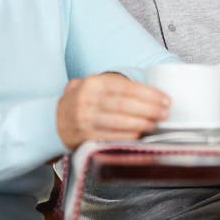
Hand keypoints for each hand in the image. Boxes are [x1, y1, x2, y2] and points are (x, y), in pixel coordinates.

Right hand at [55, 72, 169, 148]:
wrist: (54, 120)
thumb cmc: (84, 102)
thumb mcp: (95, 87)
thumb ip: (116, 86)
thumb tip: (152, 92)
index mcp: (92, 83)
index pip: (125, 87)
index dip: (148, 94)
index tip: (165, 99)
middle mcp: (86, 100)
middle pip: (123, 105)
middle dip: (148, 109)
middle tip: (165, 112)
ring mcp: (83, 120)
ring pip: (117, 122)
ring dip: (140, 123)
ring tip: (155, 123)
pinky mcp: (83, 137)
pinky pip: (109, 137)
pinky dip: (127, 136)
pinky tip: (140, 134)